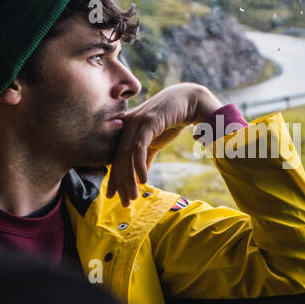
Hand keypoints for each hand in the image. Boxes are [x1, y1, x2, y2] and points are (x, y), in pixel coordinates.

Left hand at [105, 83, 221, 205]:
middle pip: (118, 159)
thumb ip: (146, 157)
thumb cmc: (174, 119)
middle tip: (124, 203)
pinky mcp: (147, 121)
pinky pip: (138, 147)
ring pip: (126, 156)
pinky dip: (139, 165)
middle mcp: (128, 126)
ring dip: (129, 179)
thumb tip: (140, 177)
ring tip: (133, 197)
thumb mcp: (157, 142)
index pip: (117, 158)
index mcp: (129, 131)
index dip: (115, 179)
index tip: (113, 197)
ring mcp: (136, 122)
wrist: (191, 100)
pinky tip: (143, 180)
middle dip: (120, 184)